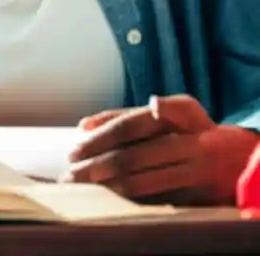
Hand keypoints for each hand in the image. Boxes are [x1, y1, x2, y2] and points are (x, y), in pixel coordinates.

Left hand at [64, 94, 258, 205]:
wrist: (246, 160)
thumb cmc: (198, 131)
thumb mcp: (178, 111)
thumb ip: (129, 113)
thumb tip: (84, 123)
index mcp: (185, 119)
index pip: (131, 126)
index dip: (100, 138)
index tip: (74, 149)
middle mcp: (192, 147)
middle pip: (132, 158)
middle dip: (96, 167)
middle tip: (70, 174)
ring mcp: (196, 174)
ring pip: (142, 184)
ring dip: (107, 187)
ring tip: (82, 188)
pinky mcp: (199, 198)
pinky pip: (156, 201)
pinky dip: (128, 201)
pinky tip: (108, 199)